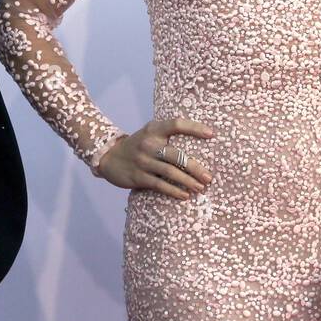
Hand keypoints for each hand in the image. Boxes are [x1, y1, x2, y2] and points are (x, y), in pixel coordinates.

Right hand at [95, 118, 213, 199]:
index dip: (194, 128)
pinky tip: (185, 195)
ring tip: (200, 188)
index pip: (176, 124)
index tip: (211, 134)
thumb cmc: (139, 145)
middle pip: (177, 155)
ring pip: (170, 172)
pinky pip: (160, 185)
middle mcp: (148, 144)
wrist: (109, 157)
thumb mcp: (150, 133)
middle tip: (209, 177)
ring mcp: (143, 161)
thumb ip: (168, 134)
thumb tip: (201, 141)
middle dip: (195, 167)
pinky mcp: (138, 177)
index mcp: (154, 129)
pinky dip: (174, 191)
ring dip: (188, 181)